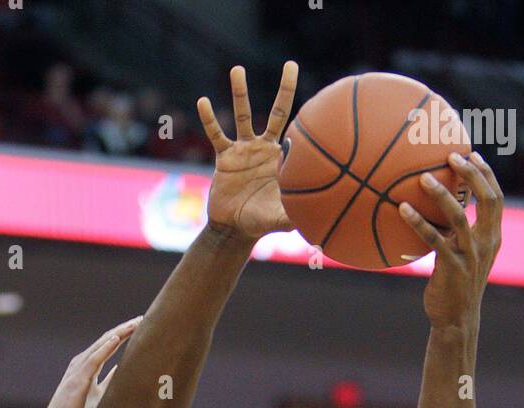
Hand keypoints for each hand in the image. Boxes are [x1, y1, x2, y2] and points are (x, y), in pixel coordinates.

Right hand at [33, 319, 140, 407]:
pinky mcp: (77, 380)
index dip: (123, 334)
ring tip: (133, 324)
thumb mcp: (100, 397)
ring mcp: (78, 370)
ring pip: (100, 346)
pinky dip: (105, 348)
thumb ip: (109, 383)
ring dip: (118, 334)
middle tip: (141, 319)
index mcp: (88, 367)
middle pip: (106, 341)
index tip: (140, 326)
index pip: (108, 345)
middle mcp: (82, 364)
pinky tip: (116, 339)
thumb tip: (124, 371)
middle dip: (123, 329)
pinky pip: (93, 360)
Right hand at [198, 61, 297, 242]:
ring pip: (243, 114)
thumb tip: (313, 220)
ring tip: (237, 69)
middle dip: (285, 88)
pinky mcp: (224, 156)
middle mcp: (265, 147)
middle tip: (291, 64)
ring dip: (240, 92)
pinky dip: (210, 119)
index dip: (306, 122)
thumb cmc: (260, 222)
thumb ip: (293, 215)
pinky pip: (216, 134)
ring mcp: (244, 149)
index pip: (297, 134)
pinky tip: (204, 102)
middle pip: (277, 112)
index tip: (320, 107)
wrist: (233, 228)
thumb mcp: (279, 219)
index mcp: (282, 158)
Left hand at [400, 150, 502, 329]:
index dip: (486, 174)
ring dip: (441, 194)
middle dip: (472, 174)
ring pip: (458, 217)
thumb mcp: (463, 256)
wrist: (456, 320)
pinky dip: (418, 222)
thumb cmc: (454, 286)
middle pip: (486, 199)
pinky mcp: (451, 268)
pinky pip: (434, 240)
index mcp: (492, 237)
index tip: (473, 154)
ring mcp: (470, 255)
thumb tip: (437, 211)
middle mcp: (485, 243)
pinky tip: (402, 209)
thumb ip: (457, 234)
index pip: (496, 198)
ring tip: (423, 177)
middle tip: (452, 156)